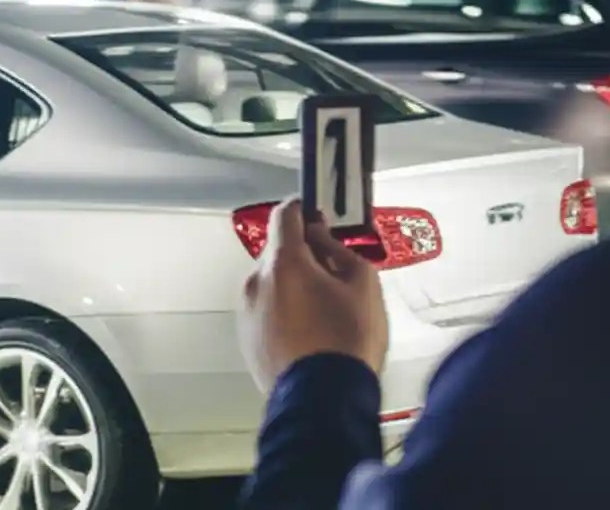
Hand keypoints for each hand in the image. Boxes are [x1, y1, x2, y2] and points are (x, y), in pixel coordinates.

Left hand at [239, 198, 388, 392]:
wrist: (323, 400)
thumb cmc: (347, 341)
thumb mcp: (363, 284)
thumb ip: (340, 250)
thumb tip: (322, 238)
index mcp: (284, 261)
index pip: (285, 214)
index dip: (305, 210)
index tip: (319, 216)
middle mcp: (256, 281)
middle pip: (278, 250)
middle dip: (302, 253)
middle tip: (332, 271)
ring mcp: (247, 310)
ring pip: (270, 281)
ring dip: (291, 283)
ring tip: (322, 308)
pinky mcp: (245, 337)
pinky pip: (265, 308)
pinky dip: (282, 309)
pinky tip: (308, 329)